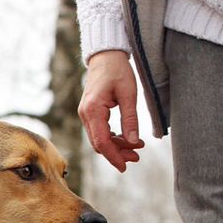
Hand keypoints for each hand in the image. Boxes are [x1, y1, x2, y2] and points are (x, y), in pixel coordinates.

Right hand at [78, 50, 144, 171]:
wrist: (105, 56)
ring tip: (136, 148)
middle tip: (137, 157)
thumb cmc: (118, 70)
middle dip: (117, 153)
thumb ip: (131, 119)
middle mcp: (85, 115)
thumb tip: (133, 142)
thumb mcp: (129, 94)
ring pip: (99, 139)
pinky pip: (99, 132)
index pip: (101, 141)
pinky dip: (112, 137)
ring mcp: (86, 115)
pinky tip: (126, 138)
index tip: (125, 166)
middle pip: (99, 144)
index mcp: (93, 110)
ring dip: (116, 146)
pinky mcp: (90, 113)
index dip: (113, 156)